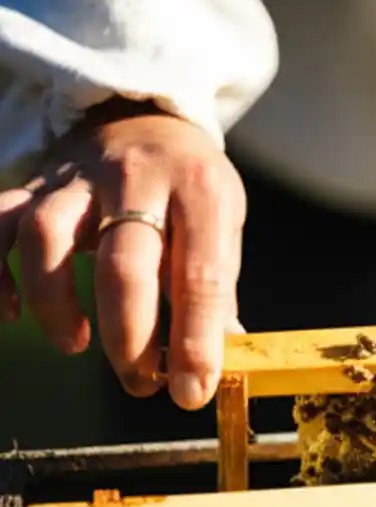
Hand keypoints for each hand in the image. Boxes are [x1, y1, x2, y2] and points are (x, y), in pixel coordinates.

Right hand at [0, 98, 245, 409]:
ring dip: (55, 301)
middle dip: (128, 336)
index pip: (200, 275)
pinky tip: (12, 311)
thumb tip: (221, 358)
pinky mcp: (35, 184)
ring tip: (74, 343)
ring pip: (46, 236)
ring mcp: (79, 178)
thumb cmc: (191, 187)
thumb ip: (216, 288)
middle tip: (138, 382)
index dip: (195, 340)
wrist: (143, 115)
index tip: (190, 391)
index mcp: (201, 192)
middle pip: (123, 262)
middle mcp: (137, 179)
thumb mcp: (222, 224)